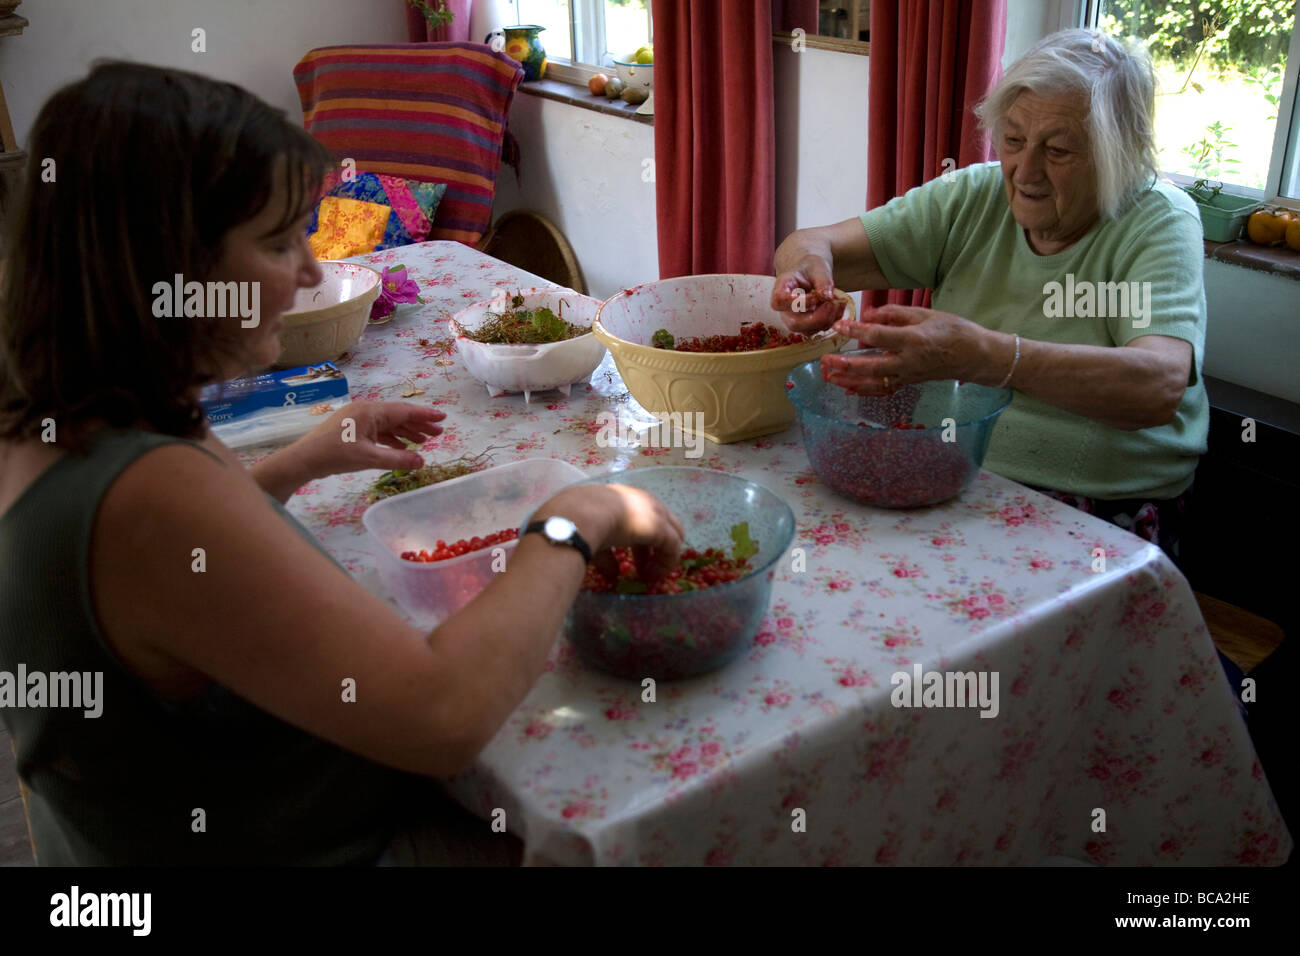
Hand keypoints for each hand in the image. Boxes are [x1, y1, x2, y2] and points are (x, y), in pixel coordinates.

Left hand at [296, 401, 446, 477]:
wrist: (304, 459)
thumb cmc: (336, 455)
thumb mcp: (369, 458)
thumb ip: (398, 459)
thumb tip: (422, 462)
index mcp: (371, 411)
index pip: (404, 411)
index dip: (425, 415)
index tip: (443, 418)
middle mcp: (365, 410)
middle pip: (398, 416)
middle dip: (418, 425)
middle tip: (438, 433)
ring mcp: (357, 419)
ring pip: (388, 424)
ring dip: (406, 432)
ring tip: (424, 442)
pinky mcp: (351, 428)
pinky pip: (377, 431)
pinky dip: (392, 438)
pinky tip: (402, 447)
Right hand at [537, 484, 684, 581]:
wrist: (575, 517)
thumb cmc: (573, 521)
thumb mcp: (587, 535)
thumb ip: (604, 555)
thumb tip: (612, 574)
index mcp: (622, 496)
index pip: (638, 515)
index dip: (637, 537)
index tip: (630, 557)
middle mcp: (641, 500)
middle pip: (661, 522)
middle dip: (653, 546)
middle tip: (643, 567)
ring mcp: (653, 511)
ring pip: (671, 534)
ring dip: (660, 556)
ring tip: (648, 575)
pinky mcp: (660, 527)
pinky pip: (672, 548)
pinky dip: (664, 564)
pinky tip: (652, 577)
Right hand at [770, 256, 846, 333]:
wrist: (810, 274)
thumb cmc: (810, 269)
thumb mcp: (818, 268)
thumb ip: (823, 281)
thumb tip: (828, 297)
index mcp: (781, 290)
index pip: (780, 302)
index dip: (798, 303)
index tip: (815, 296)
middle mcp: (785, 309)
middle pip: (794, 323)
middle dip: (817, 318)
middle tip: (832, 304)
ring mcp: (795, 320)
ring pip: (808, 330)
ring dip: (827, 319)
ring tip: (838, 302)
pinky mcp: (807, 326)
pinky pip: (818, 329)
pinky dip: (832, 320)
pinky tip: (838, 307)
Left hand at [821, 304, 983, 395]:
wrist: (974, 355)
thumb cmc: (953, 330)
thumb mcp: (926, 313)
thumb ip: (895, 313)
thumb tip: (868, 315)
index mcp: (913, 340)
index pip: (879, 336)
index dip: (857, 331)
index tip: (839, 325)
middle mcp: (909, 361)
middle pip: (872, 366)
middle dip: (846, 365)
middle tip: (825, 360)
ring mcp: (909, 375)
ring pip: (875, 383)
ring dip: (850, 381)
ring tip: (829, 376)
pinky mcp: (909, 383)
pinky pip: (884, 390)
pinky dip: (865, 391)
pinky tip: (848, 389)